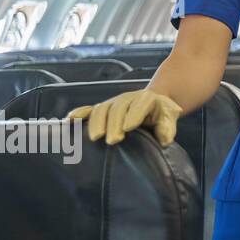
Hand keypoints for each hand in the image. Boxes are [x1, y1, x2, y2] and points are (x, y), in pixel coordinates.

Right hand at [67, 89, 182, 145]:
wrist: (154, 104)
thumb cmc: (162, 115)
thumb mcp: (169, 119)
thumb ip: (168, 128)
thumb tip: (165, 140)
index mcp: (148, 99)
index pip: (141, 104)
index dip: (134, 114)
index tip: (129, 127)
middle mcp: (129, 98)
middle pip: (119, 108)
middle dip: (114, 123)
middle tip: (113, 140)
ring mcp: (114, 102)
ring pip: (102, 109)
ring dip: (96, 122)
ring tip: (95, 137)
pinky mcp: (103, 108)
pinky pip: (89, 110)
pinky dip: (79, 114)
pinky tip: (70, 121)